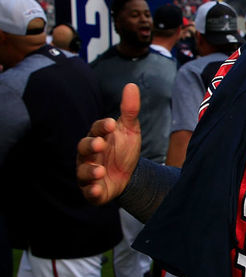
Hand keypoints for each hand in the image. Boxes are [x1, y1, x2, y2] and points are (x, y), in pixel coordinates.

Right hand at [77, 83, 141, 203]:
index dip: (102, 127)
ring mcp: (88, 172)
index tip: (112, 124)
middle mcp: (88, 155)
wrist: (130, 176)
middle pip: (84, 148)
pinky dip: (91, 191)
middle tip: (100, 144)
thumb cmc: (124, 149)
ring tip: (100, 170)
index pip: (96, 129)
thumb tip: (132, 85)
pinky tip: (97, 191)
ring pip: (83, 171)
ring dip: (90, 171)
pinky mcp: (93, 190)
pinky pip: (88, 192)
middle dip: (91, 146)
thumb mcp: (130, 130)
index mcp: (97, 137)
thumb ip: (129, 110)